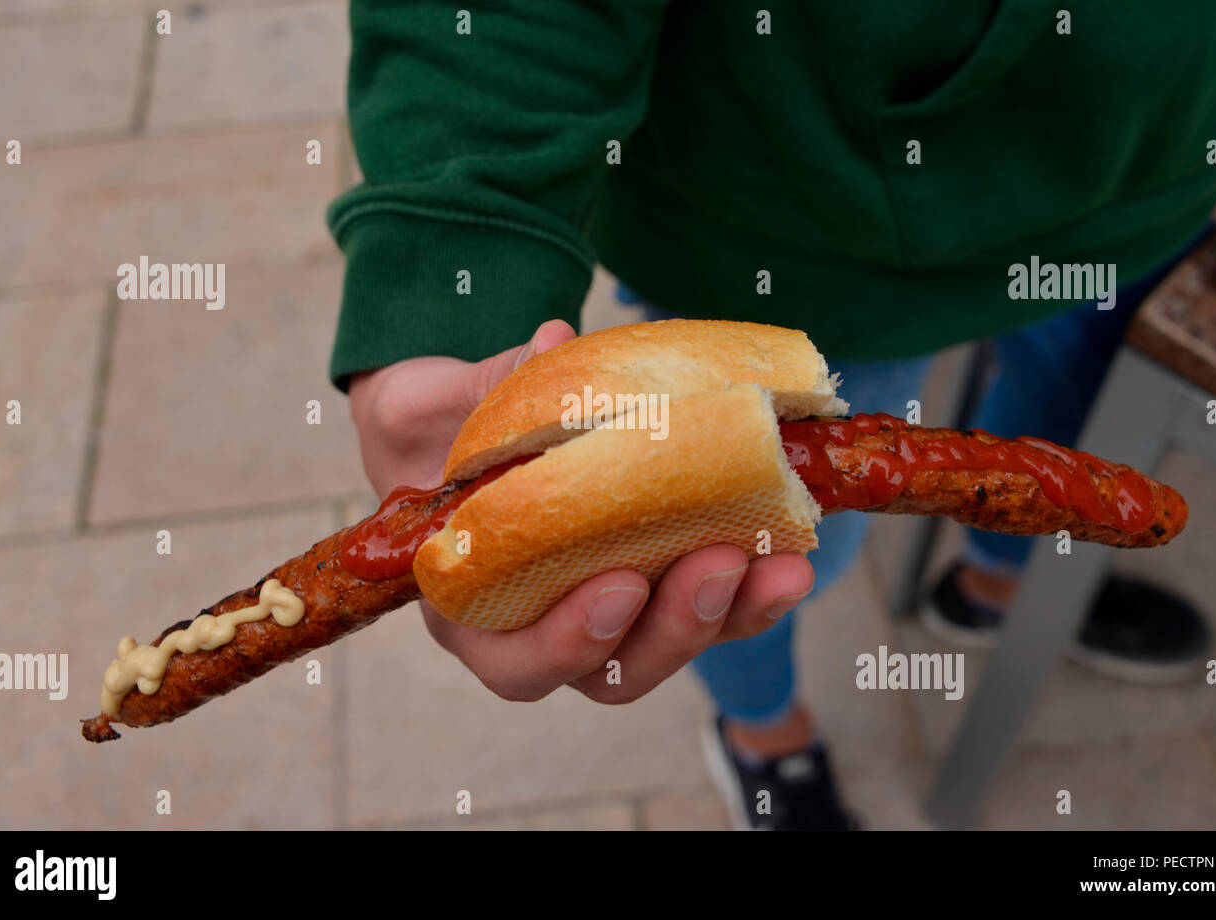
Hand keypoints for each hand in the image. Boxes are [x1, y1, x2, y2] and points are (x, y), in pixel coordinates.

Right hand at [348, 321, 814, 704]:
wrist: (456, 427)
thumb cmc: (428, 429)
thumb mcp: (423, 404)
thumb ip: (478, 389)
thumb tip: (554, 340)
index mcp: (472, 605)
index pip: (515, 661)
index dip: (566, 643)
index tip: (620, 586)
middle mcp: (541, 626)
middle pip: (612, 674)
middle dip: (673, 628)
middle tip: (719, 563)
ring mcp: (608, 612)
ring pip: (671, 647)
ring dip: (731, 614)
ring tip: (782, 564)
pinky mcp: (658, 584)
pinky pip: (708, 608)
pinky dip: (753, 586)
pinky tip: (792, 548)